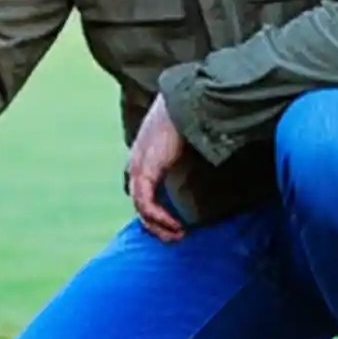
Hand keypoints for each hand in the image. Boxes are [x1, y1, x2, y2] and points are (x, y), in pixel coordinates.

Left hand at [128, 93, 185, 241]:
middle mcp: (136, 161)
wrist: (183, 102)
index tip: (168, 216)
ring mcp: (138, 167)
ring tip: (177, 236)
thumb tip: (202, 150)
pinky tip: (175, 226)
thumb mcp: (183, 133)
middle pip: (138, 199)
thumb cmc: (188, 112)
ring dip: (159, 226)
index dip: (149, 203)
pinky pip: (146, 205)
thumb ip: (185, 145)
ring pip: (141, 207)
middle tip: (173, 235)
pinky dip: (160, 218)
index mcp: (143, 152)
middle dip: (155, 222)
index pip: (138, 184)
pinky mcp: (145, 172)